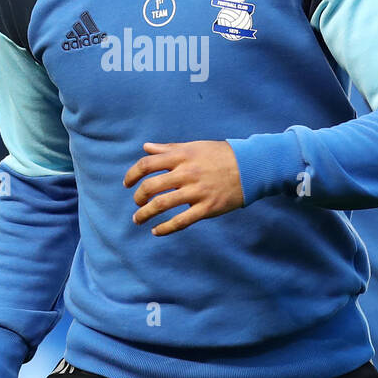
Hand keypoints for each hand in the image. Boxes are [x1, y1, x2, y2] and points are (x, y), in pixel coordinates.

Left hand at [124, 140, 244, 235]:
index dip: (132, 174)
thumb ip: (168, 149)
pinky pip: (181, 221)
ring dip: (145, 214)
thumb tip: (146, 147)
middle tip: (137, 203)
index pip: (147, 164)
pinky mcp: (207, 208)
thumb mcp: (194, 146)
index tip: (127, 183)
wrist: (251, 167)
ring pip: (162, 205)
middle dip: (138, 198)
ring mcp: (197, 191)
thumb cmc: (220, 155)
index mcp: (182, 156)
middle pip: (151, 187)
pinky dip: (165, 228)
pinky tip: (156, 231)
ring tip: (138, 219)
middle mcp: (187, 173)